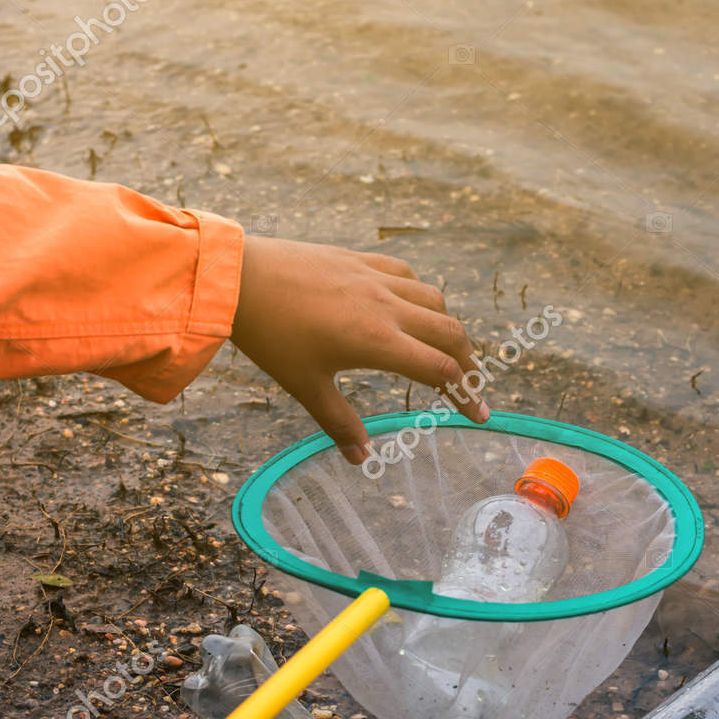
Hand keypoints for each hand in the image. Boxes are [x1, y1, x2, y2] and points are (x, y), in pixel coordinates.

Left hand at [229, 235, 490, 463]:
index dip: (466, 395)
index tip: (479, 416)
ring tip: (443, 349)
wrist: (239, 278)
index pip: (440, 370)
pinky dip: (420, 295)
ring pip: (434, 300)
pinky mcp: (360, 260)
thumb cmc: (270, 336)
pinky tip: (411, 306)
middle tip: (467, 386)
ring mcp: (376, 279)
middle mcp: (387, 307)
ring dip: (447, 327)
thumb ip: (338, 423)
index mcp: (378, 342)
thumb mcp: (305, 386)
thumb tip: (361, 458)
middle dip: (467, 363)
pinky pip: (407, 275)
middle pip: (450, 334)